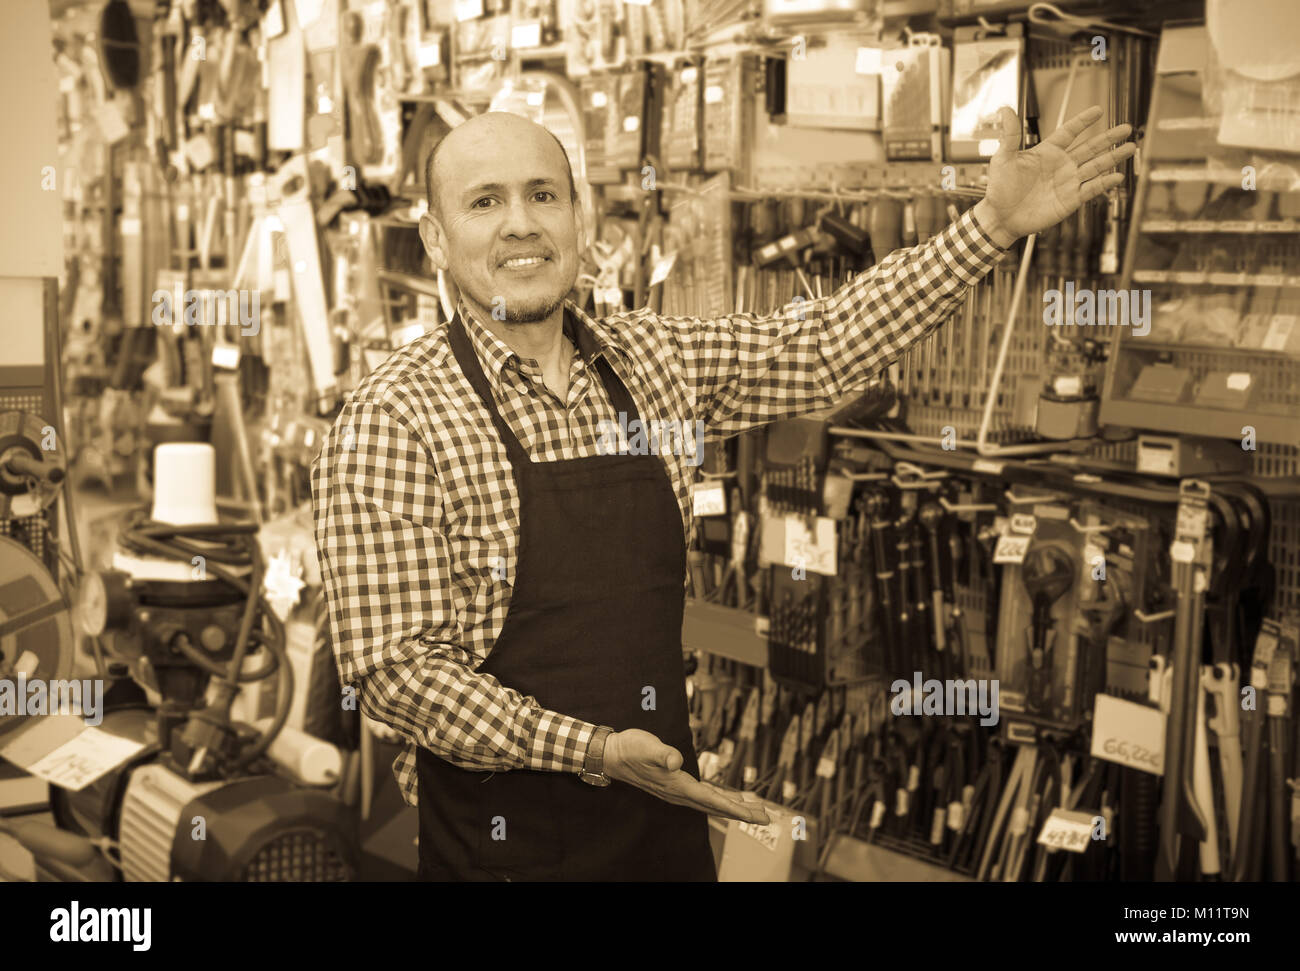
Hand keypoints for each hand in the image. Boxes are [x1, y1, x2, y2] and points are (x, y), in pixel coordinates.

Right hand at [605, 728, 770, 824]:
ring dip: (734, 807)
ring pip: (712, 803)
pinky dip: (721, 798)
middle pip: (717, 807)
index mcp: (677, 786)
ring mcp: (679, 791)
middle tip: (767, 817)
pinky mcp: (677, 784)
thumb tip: (675, 761)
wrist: (613, 754)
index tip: (755, 815)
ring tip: (756, 809)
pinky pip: (705, 795)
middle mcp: (680, 793)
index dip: (735, 808)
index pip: (712, 800)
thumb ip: (662, 754)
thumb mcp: (647, 746)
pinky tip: (731, 797)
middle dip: (742, 812)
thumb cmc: (631, 748)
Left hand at [974, 105, 1135, 245]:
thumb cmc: (1000, 189)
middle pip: (1090, 148)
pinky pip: (1091, 189)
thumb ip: (1010, 135)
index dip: (1083, 121)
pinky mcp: (1070, 200)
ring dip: (1113, 157)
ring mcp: (1067, 182)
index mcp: (1047, 152)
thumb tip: (1005, 108)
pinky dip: (1104, 183)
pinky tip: (1117, 176)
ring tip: (1131, 147)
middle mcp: (1061, 165)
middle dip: (1109, 138)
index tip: (1098, 110)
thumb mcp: (1003, 158)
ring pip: (1096, 166)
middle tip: (1127, 128)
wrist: (1001, 217)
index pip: (1069, 132)